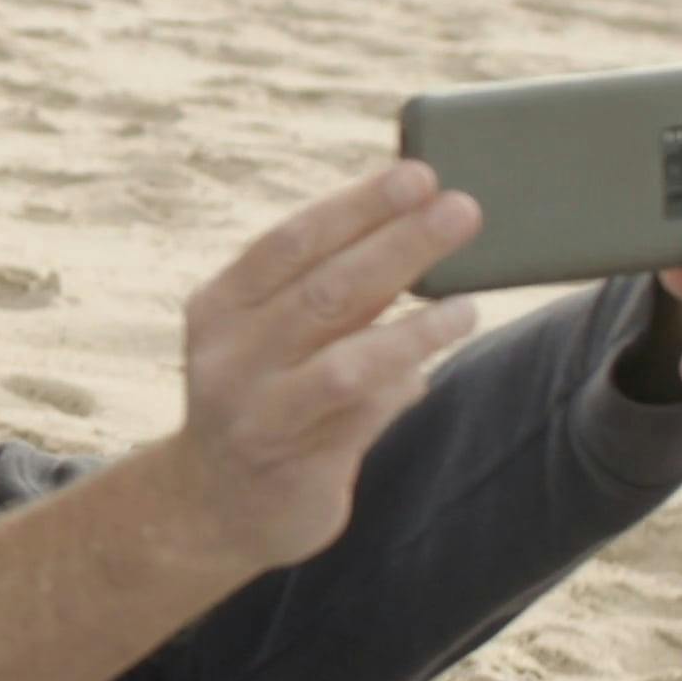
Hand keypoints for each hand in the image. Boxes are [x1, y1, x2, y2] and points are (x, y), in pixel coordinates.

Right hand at [170, 160, 484, 577]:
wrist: (213, 505)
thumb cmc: (266, 394)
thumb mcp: (272, 333)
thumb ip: (328, 289)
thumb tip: (421, 227)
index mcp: (220, 305)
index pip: (292, 242)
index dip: (358, 206)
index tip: (418, 175)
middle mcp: (230, 356)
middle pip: (325, 289)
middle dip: (400, 245)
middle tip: (462, 210)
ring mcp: (258, 414)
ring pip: (345, 360)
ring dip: (414, 328)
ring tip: (468, 302)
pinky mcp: (295, 467)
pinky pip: (361, 416)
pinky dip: (402, 382)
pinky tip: (434, 365)